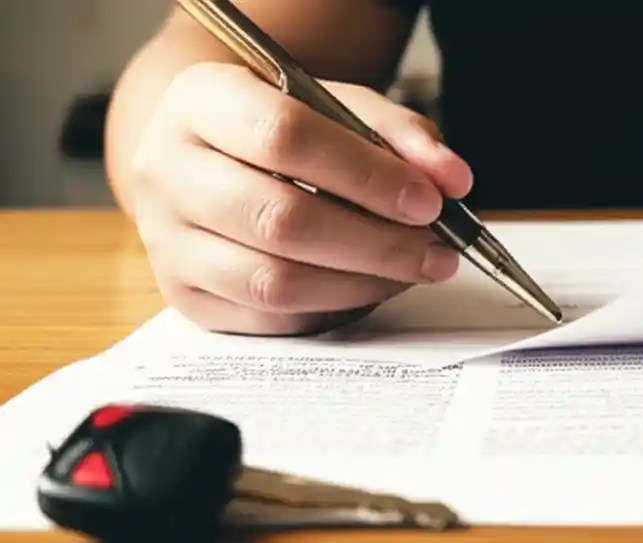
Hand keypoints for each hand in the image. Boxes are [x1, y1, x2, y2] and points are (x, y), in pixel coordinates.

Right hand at [129, 62, 472, 335]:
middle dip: (376, 242)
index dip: (366, 175)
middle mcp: (166, 170)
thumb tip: (451, 181)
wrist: (207, 158)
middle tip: (436, 249)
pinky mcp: (186, 296)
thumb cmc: (279, 129)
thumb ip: (400, 136)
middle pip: (280, 219)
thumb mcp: (339, 108)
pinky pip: (271, 318)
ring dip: (362, 282)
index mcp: (200, 100)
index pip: (284, 137)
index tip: (428, 200)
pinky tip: (371, 286)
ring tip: (413, 269)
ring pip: (274, 280)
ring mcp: (166, 240)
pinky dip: (334, 308)